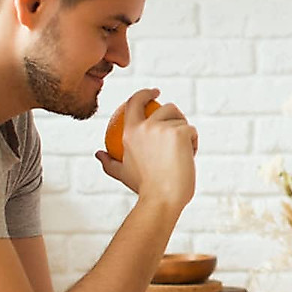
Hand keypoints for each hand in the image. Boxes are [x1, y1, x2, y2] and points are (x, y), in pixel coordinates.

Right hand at [95, 89, 197, 209]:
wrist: (162, 199)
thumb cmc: (144, 188)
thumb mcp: (122, 173)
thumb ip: (109, 162)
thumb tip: (98, 154)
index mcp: (130, 131)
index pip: (135, 102)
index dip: (145, 93)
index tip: (155, 92)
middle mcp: (145, 126)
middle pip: (167, 107)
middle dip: (176, 116)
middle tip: (180, 130)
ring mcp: (163, 128)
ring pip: (182, 120)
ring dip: (185, 134)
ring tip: (182, 154)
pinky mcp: (181, 132)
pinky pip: (191, 131)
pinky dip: (193, 143)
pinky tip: (188, 157)